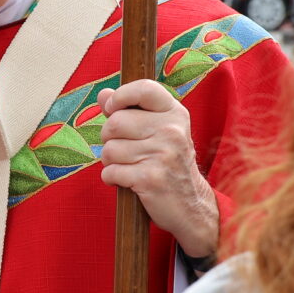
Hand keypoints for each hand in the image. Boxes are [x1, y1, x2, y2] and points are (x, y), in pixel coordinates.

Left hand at [96, 81, 217, 257]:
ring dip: (110, 162)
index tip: (112, 108)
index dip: (120, 96)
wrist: (190, 204)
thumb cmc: (167, 162)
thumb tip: (103, 94)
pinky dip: (112, 179)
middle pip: (114, 123)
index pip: (144, 89)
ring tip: (129, 166)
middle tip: (124, 150)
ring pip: (109, 150)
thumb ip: (129, 110)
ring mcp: (163, 155)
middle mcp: (171, 131)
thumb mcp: (157, 131)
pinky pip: (110, 172)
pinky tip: (128, 181)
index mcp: (174, 114)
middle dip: (109, 138)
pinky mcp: (151, 179)